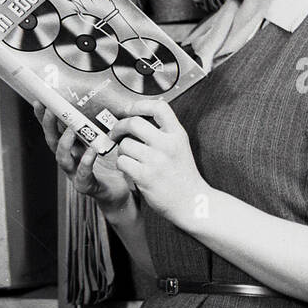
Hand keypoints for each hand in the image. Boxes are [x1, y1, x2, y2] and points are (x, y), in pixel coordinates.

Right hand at [33, 103, 134, 214]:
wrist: (122, 192)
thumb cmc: (113, 166)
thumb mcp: (106, 141)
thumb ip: (101, 126)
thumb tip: (104, 102)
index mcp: (72, 148)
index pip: (54, 130)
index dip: (44, 117)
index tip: (40, 102)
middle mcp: (70, 160)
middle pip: (52, 142)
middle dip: (49, 126)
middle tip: (50, 111)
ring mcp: (76, 174)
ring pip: (62, 159)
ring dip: (64, 144)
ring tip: (71, 131)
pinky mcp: (87, 186)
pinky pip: (82, 174)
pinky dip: (85, 162)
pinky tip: (91, 152)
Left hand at [110, 101, 209, 225]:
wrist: (191, 202)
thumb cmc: (182, 175)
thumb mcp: (180, 147)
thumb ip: (164, 132)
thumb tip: (137, 117)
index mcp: (177, 135)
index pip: (159, 108)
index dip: (140, 105)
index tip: (130, 110)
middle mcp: (167, 144)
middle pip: (134, 123)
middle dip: (119, 127)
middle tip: (115, 133)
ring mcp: (156, 160)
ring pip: (124, 144)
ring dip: (122, 150)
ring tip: (129, 158)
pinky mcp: (145, 176)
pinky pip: (122, 162)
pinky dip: (122, 165)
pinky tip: (129, 169)